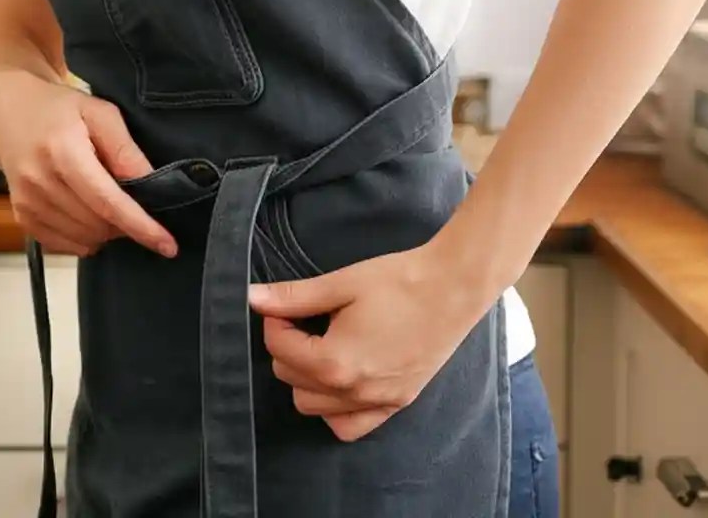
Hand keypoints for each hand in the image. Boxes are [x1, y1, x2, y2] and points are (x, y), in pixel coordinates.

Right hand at [0, 78, 176, 257]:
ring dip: (107, 231)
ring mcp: (28, 202)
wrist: (9, 114)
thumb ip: (125, 150)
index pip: (107, 202)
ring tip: (108, 201)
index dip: (140, 226)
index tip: (168, 245)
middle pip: (99, 224)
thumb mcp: (99, 113)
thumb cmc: (60, 111)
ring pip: (84, 238)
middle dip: (127, 224)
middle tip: (134, 201)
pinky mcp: (22, 216)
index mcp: (63, 152)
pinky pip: (65, 245)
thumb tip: (150, 184)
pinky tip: (89, 214)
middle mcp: (40, 182)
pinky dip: (86, 238)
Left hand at [248, 244, 489, 441]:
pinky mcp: (397, 402)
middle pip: (291, 379)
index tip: (285, 304)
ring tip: (323, 345)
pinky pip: (350, 425)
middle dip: (289, 348)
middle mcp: (353, 391)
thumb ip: (294, 297)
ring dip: (307, 379)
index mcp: (334, 362)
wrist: (454, 287)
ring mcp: (377, 401)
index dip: (275, 320)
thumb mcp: (342, 284)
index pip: (279, 348)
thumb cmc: (401, 281)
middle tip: (304, 320)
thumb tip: (253, 298)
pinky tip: (341, 379)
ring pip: (314, 406)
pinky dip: (336, 409)